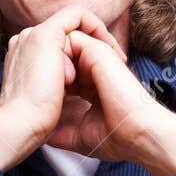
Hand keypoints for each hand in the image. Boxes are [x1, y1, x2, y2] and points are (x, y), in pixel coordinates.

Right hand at [0, 8, 125, 170]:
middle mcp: (27, 42)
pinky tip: (107, 49)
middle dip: (92, 47)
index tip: (100, 76)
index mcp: (24, 58)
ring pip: (73, 26)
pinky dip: (95, 28)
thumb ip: (56, 88)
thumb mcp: (46, 101)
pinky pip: (77, 15)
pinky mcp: (47, 34)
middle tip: (115, 63)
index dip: (82, 57)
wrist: (19, 126)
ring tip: (114, 60)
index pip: (58, 48)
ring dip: (95, 41)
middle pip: (67, 36)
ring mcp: (34, 36)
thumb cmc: (32, 123)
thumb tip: (70, 87)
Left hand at [47, 31, 175, 175]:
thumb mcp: (77, 135)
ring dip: (53, 65)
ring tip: (58, 88)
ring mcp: (96, 58)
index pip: (61, 76)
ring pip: (61, 45)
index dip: (47, 87)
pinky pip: (69, 38)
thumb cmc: (114, 138)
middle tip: (46, 97)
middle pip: (57, 58)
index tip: (44, 110)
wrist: (136, 135)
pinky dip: (61, 55)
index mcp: (89, 85)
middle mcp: (93, 69)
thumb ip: (58, 129)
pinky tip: (67, 80)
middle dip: (46, 74)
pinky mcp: (98, 51)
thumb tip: (39, 134)